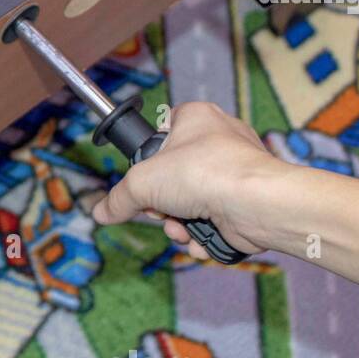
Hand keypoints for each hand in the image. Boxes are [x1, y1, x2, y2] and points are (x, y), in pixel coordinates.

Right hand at [92, 101, 286, 257]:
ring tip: (183, 229)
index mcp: (195, 118)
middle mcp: (218, 141)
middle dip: (162, 205)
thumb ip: (118, 199)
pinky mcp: (244, 202)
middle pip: (173, 178)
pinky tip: (202, 239)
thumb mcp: (141, 182)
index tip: (143, 181)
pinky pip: (213, 221)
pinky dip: (203, 236)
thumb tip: (102, 212)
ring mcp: (234, 173)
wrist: (256, 204)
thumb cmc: (204, 173)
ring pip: (191, 203)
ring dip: (179, 224)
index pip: (161, 134)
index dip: (147, 162)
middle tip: (161, 210)